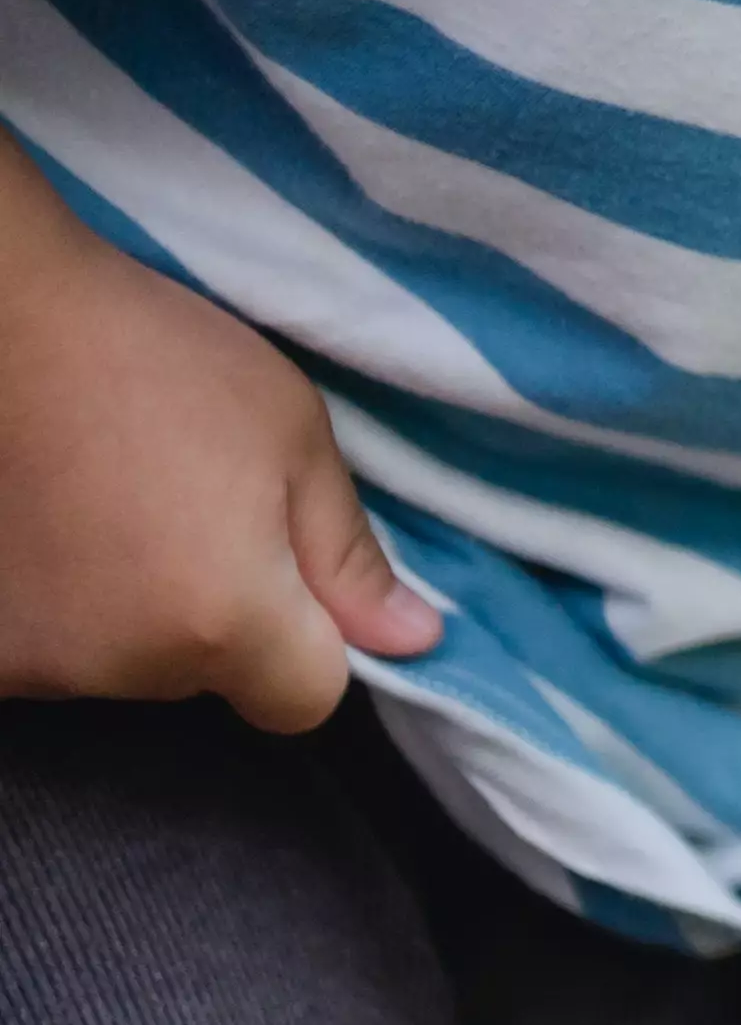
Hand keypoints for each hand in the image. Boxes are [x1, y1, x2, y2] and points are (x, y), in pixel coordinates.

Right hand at [0, 179, 445, 723]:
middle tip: (192, 511)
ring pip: (134, 667)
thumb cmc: (157, 362)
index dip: (315, 645)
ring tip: (119, 511)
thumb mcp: (294, 441)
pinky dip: (73, 607)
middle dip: (225, 620)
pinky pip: (63, 651)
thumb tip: (415, 641)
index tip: (287, 568)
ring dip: (142, 614)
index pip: (305, 703)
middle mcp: (122, 667)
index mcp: (219, 623)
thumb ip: (349, 558)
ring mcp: (37, 664)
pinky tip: (63, 531)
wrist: (4, 321)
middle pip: (215, 681)